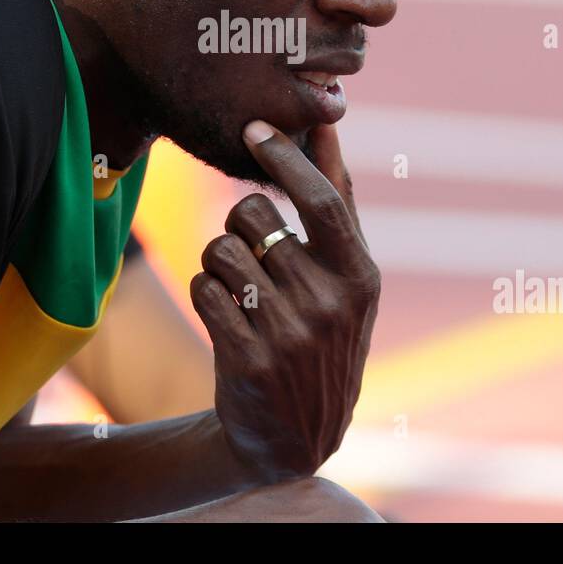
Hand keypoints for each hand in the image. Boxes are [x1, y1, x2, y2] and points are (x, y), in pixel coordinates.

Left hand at [190, 120, 380, 481]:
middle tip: (253, 253)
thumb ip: (338, 205)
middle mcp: (331, 303)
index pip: (322, 199)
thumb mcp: (346, 280)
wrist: (294, 439)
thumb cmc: (319, 336)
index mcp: (361, 276)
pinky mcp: (249, 360)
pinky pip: (201, 288)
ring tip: (240, 289)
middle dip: (239, 222)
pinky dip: (205, 292)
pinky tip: (226, 317)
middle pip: (254, 214)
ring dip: (217, 259)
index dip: (285, 156)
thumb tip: (329, 124)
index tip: (253, 126)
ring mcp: (291, 334)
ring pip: (220, 248)